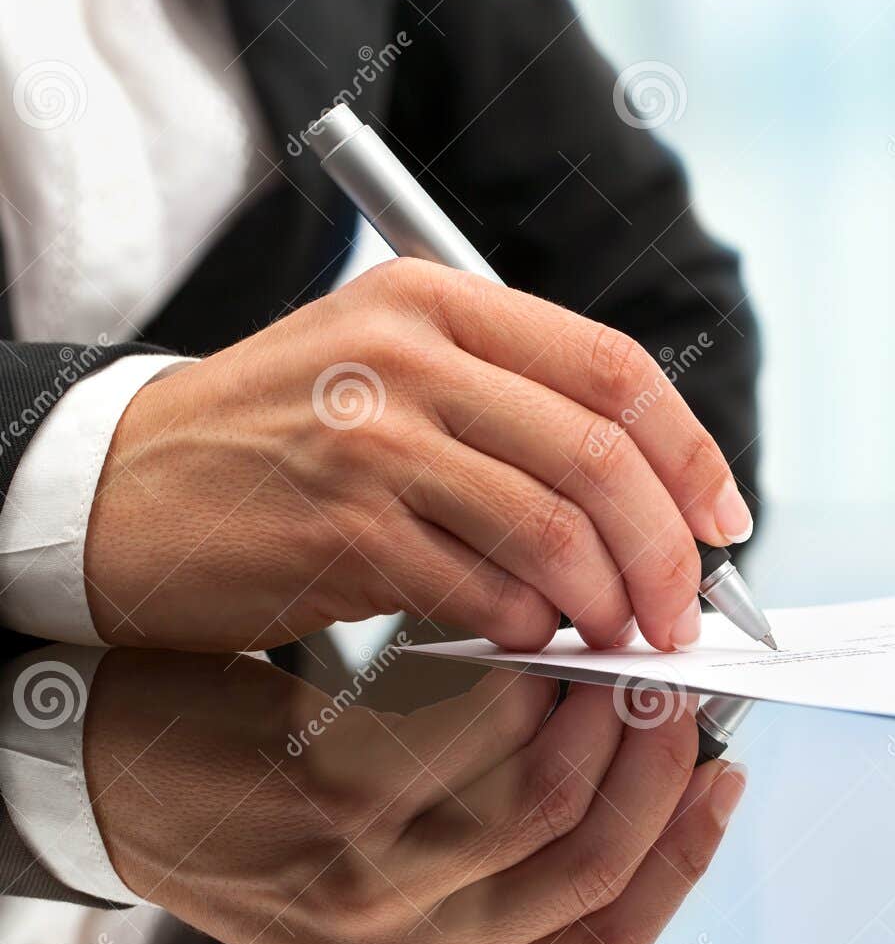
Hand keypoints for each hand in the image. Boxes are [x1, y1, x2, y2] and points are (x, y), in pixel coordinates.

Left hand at [83, 649, 744, 943]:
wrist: (126, 780)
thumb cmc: (279, 811)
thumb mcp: (400, 867)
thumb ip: (511, 846)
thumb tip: (651, 761)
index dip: (682, 857)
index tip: (721, 777)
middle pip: (592, 873)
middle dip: (657, 770)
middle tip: (675, 691)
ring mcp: (367, 896)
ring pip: (547, 799)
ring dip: (596, 713)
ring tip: (598, 656)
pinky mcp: (335, 809)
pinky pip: (480, 732)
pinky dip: (523, 678)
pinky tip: (517, 645)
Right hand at [85, 258, 752, 650]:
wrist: (120, 489)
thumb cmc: (281, 445)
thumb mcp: (392, 380)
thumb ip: (513, 414)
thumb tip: (656, 504)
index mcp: (438, 303)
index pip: (613, 370)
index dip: (692, 453)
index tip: (724, 522)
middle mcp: (407, 355)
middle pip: (599, 452)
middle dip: (666, 548)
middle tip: (683, 613)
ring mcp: (369, 438)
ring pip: (552, 528)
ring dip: (608, 602)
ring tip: (618, 637)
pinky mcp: (338, 528)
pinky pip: (482, 592)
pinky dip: (527, 629)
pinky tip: (528, 640)